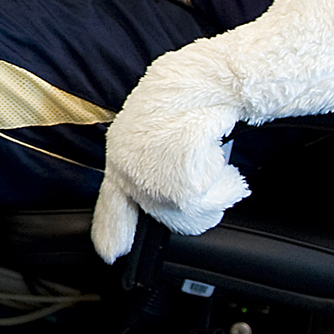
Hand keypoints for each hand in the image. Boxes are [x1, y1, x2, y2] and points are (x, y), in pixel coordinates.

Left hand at [93, 42, 249, 261]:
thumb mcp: (162, 130)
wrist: (207, 80)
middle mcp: (127, 168)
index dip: (112, 230)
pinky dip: (224, 185)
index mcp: (121, 153)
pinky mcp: (173, 183)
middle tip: (203, 167)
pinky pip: (207, 204)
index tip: (110, 253)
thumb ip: (154, 161)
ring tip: (210, 155)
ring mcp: (148, 177)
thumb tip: (171, 194)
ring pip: (189, 215)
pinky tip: (216, 155)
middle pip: (166, 216)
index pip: (112, 203)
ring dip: (212, 191)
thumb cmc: (191, 97)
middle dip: (192, 202)